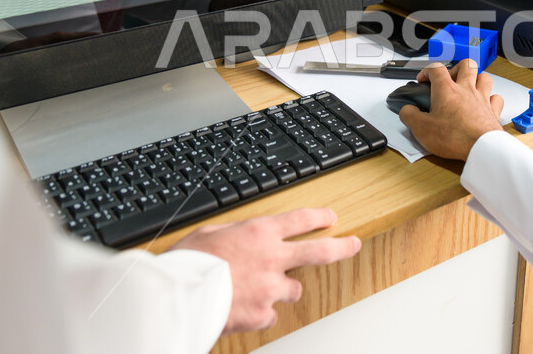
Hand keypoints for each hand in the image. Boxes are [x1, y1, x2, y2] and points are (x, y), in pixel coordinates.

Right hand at [168, 208, 360, 333]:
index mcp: (259, 232)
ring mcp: (271, 288)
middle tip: (353, 244)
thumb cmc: (188, 263)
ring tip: (259, 289)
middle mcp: (273, 259)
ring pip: (294, 289)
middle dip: (342, 246)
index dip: (319, 217)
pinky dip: (261, 312)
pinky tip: (242, 307)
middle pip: (320, 251)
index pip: (300, 220)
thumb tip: (243, 236)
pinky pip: (270, 314)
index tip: (330, 218)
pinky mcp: (264, 314)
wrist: (179, 298)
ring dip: (282, 289)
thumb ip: (236, 234)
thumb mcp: (211, 233)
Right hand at [398, 59, 504, 160]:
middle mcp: (466, 89)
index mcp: (446, 90)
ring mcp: (482, 99)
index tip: (423, 79)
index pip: (436, 68)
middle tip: (450, 78)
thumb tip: (406, 111)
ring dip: (476, 78)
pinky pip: (496, 98)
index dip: (427, 71)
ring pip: (484, 76)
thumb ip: (409, 116)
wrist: (481, 147)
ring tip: (469, 86)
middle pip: (465, 65)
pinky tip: (485, 103)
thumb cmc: (454, 136)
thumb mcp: (421, 128)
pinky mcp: (493, 111)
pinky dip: (491, 98)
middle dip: (456, 68)